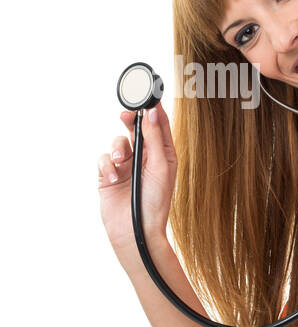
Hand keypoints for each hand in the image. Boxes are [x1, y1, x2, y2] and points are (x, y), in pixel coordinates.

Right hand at [98, 106, 177, 253]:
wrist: (135, 230)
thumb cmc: (155, 202)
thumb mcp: (160, 167)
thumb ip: (156, 139)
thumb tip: (152, 113)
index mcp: (164, 155)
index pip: (160, 127)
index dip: (154, 111)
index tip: (150, 96)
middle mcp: (145, 158)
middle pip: (136, 130)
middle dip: (130, 121)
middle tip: (126, 114)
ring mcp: (126, 166)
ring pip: (117, 142)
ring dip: (117, 150)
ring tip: (120, 164)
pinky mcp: (109, 175)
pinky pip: (103, 159)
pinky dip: (106, 166)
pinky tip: (113, 177)